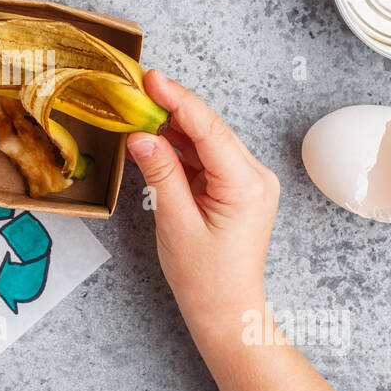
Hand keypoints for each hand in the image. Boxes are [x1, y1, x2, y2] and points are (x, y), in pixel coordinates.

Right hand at [126, 71, 279, 326]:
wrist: (226, 312)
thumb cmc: (205, 279)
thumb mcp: (175, 223)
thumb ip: (160, 173)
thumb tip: (141, 136)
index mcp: (246, 184)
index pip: (208, 129)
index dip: (177, 99)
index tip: (151, 78)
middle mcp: (254, 176)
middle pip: (209, 130)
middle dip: (172, 108)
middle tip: (136, 89)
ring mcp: (247, 182)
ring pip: (206, 142)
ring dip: (173, 128)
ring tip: (138, 110)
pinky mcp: (235, 189)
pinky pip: (205, 159)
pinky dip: (180, 150)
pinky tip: (154, 139)